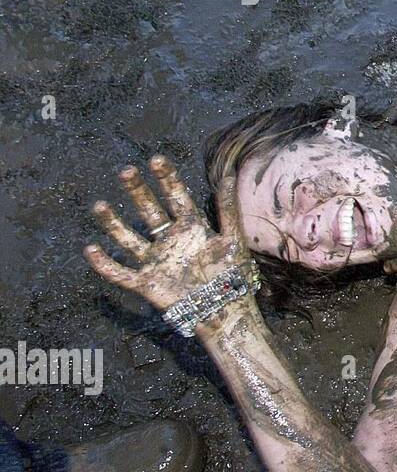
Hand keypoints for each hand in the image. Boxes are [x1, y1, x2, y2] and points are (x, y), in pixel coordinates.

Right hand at [84, 156, 253, 314]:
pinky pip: (120, 273)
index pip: (176, 197)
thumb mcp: (232, 239)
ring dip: (113, 223)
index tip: (156, 159)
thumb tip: (231, 175)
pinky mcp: (146, 283)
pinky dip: (104, 264)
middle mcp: (170, 241)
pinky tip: (90, 249)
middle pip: (149, 211)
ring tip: (100, 206)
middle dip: (138, 191)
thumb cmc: (232, 276)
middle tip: (126, 171)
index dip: (166, 179)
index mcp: (191, 228)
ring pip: (128, 238)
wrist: (226, 312)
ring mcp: (156, 261)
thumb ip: (228, 209)